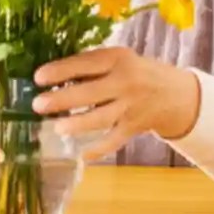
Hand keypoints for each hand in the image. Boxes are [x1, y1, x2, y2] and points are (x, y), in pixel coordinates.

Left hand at [32, 47, 200, 160]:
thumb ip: (91, 66)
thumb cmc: (135, 72)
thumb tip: (51, 77)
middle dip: (63, 99)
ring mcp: (131, 106)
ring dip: (78, 124)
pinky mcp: (135, 127)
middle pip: (91, 92)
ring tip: (57, 127)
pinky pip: (114, 140)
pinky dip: (98, 149)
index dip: (61, 70)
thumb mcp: (117, 60)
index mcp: (117, 59)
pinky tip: (81, 154)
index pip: (85, 63)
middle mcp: (126, 82)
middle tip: (38, 104)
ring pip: (102, 118)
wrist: (174, 93)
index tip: (38, 78)